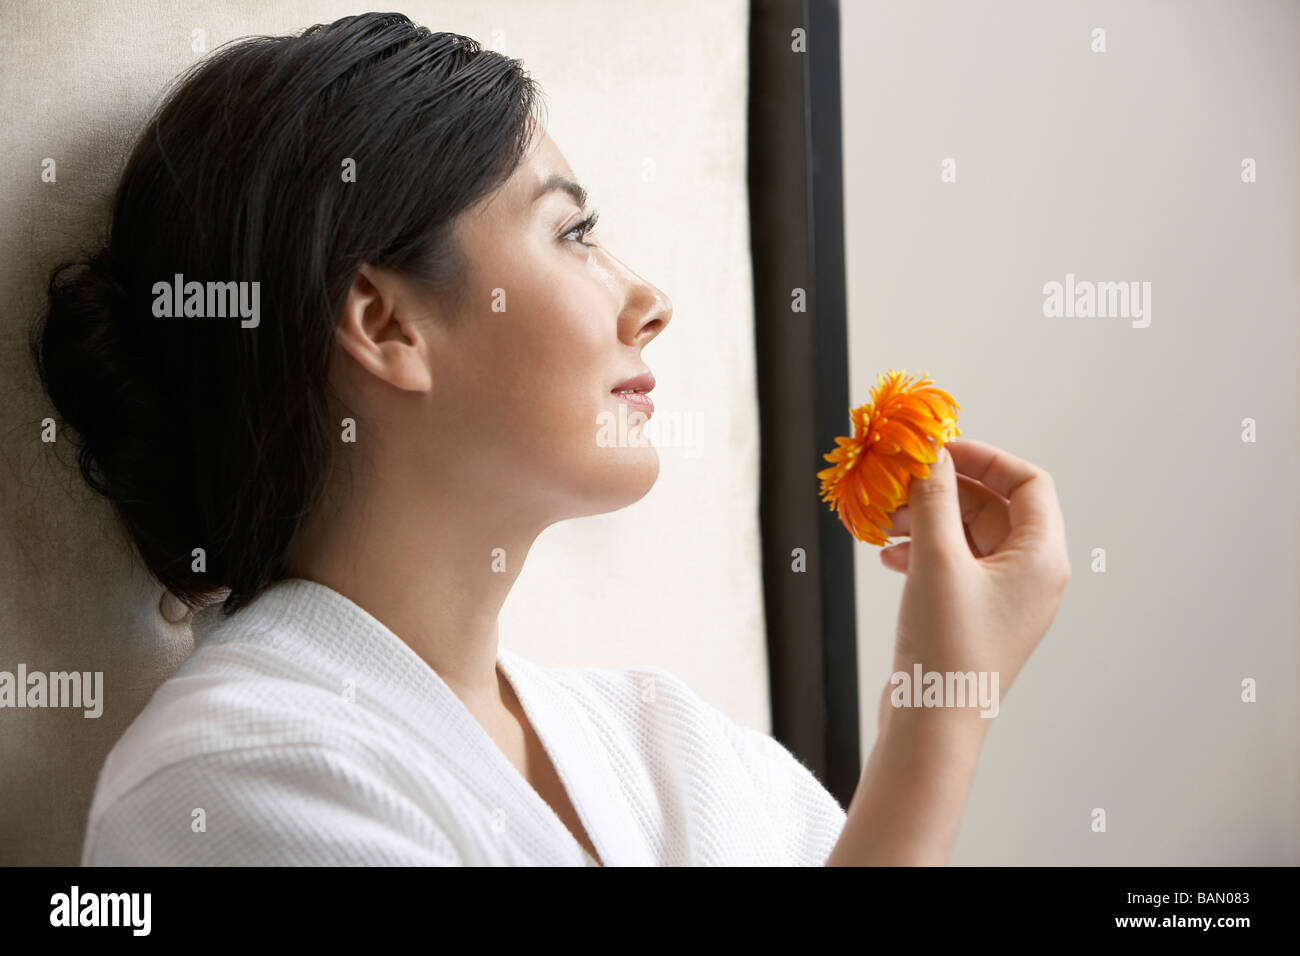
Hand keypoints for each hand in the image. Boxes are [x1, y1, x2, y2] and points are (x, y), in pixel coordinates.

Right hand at [873, 437, 1069, 730]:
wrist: (932, 727)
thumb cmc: (947, 649)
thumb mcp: (937, 561)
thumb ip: (934, 499)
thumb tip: (931, 454)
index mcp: (1041, 559)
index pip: (1028, 483)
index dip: (984, 457)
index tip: (939, 449)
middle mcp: (1031, 577)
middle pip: (994, 507)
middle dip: (944, 491)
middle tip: (901, 484)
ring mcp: (1003, 600)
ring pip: (968, 537)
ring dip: (927, 521)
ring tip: (886, 522)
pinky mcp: (975, 618)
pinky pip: (954, 566)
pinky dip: (923, 552)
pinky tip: (890, 556)